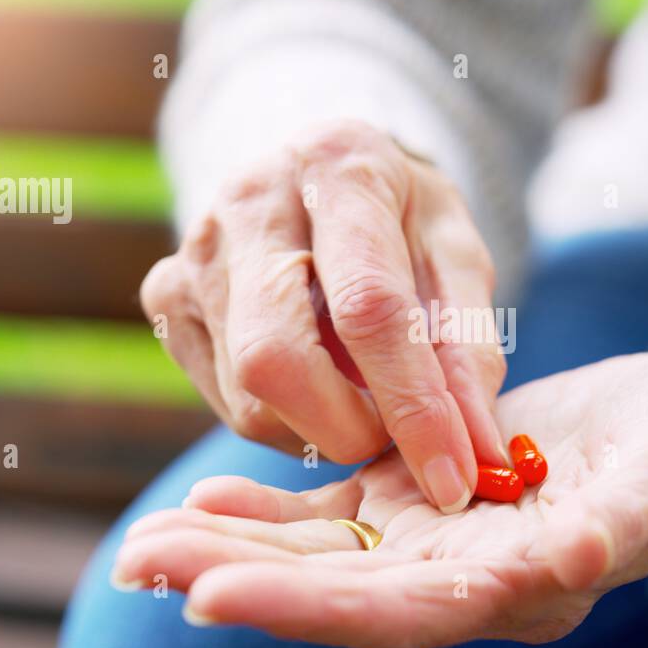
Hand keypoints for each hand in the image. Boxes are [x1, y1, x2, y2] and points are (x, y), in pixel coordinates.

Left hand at [112, 352, 647, 647]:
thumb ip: (613, 527)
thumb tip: (566, 563)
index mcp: (520, 588)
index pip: (398, 612)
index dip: (307, 609)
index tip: (213, 593)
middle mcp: (465, 581)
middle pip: (336, 594)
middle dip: (238, 581)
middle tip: (142, 562)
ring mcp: (436, 544)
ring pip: (322, 560)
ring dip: (234, 551)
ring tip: (146, 544)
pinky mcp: (424, 501)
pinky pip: (338, 517)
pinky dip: (273, 514)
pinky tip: (210, 495)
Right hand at [140, 120, 504, 512]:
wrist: (319, 178)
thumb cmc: (401, 220)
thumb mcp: (458, 259)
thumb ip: (472, 352)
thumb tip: (481, 457)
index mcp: (340, 168)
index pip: (368, 308)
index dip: (413, 405)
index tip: (454, 479)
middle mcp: (250, 200)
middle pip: (277, 361)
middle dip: (348, 430)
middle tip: (395, 436)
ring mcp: (193, 250)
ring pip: (250, 399)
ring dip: (321, 428)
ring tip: (362, 391)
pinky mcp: (166, 297)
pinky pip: (225, 402)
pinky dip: (286, 421)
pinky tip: (316, 381)